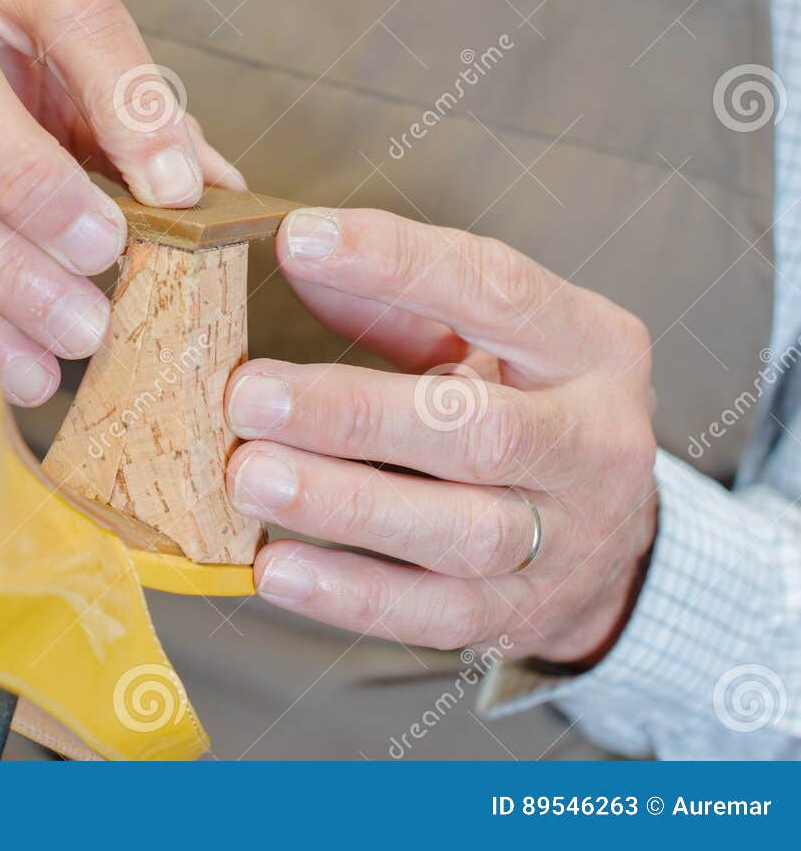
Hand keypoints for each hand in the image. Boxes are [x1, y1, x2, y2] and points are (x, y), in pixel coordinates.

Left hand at [225, 208, 657, 664]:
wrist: (609, 541)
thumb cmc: (526, 407)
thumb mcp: (489, 336)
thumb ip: (399, 298)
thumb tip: (298, 249)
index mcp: (592, 347)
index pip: (495, 288)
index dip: (395, 261)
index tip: (297, 240)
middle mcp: (594, 444)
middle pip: (477, 429)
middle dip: (352, 412)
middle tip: (247, 396)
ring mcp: (567, 542)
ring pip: (457, 531)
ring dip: (341, 504)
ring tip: (248, 477)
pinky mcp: (520, 616)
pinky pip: (432, 615)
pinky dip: (348, 595)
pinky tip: (275, 568)